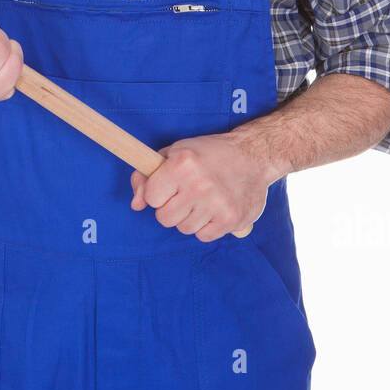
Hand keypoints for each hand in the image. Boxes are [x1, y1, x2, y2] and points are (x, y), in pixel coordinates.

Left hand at [129, 132, 276, 242]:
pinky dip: (207, 226)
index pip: (151, 198)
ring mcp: (216, 203)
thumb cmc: (208, 154)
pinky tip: (215, 209)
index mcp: (181, 163)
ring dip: (189, 218)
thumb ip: (147, 176)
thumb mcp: (175, 153)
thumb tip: (136, 205)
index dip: (158, 193)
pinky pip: (204, 236)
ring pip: (184, 229)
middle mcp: (198, 184)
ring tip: (203, 200)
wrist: (253, 155)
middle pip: (164, 218)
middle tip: (186, 195)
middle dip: (171, 208)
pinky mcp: (231, 219)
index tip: (170, 187)